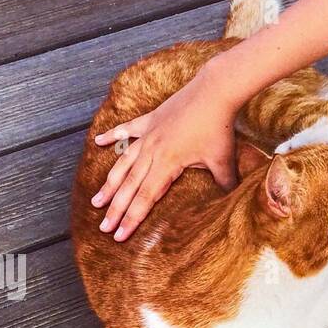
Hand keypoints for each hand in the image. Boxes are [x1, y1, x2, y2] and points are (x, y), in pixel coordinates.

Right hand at [90, 66, 237, 240]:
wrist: (214, 91)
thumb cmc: (219, 127)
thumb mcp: (223, 160)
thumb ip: (223, 182)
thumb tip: (231, 199)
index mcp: (167, 164)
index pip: (145, 198)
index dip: (131, 219)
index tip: (118, 236)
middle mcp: (152, 151)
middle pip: (129, 186)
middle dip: (116, 209)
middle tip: (103, 227)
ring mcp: (149, 134)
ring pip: (123, 163)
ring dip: (110, 183)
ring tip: (96, 200)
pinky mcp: (151, 119)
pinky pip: (128, 129)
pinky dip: (113, 135)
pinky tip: (98, 141)